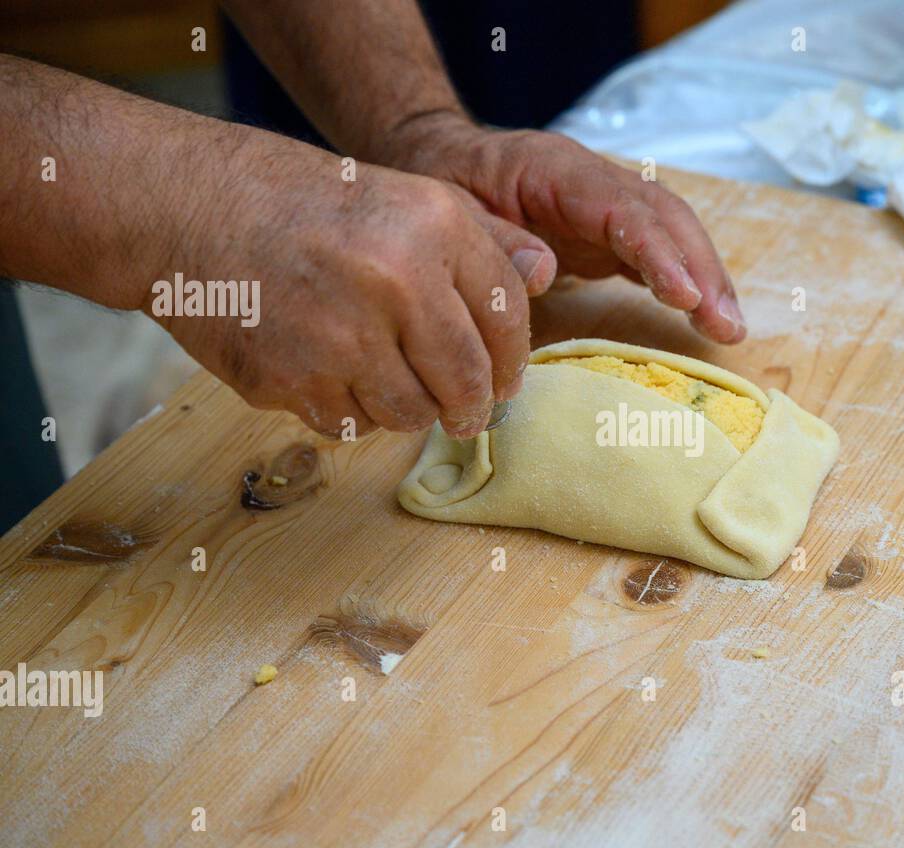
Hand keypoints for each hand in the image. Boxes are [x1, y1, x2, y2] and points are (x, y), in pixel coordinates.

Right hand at [153, 134, 534, 439]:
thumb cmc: (302, 202)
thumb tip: (546, 276)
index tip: (505, 379)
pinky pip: (350, 424)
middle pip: (467, 382)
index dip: (513, 359)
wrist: (186, 208)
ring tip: (391, 383)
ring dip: (411, 410)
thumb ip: (483, 242)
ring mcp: (339, 338)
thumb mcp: (405, 196)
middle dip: (472, 406)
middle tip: (467, 413)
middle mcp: (393, 281)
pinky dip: (352, 411)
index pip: (506, 317)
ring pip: (411, 414)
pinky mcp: (290, 381)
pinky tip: (334, 374)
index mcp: (432, 227)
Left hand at [381, 113, 746, 343]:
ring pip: (673, 232)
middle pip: (665, 216)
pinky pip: (658, 251)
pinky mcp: (608, 232)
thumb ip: (496, 240)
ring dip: (706, 278)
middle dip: (702, 268)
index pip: (622, 208)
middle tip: (727, 323)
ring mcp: (605, 205)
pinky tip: (708, 317)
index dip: (657, 251)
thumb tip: (547, 271)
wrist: (436, 161)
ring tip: (730, 328)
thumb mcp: (451, 210)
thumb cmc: (441, 184)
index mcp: (555, 168)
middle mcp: (592, 180)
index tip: (685, 295)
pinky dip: (687, 282)